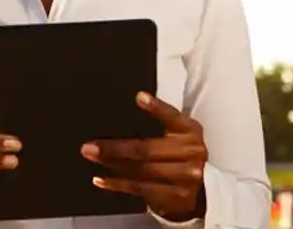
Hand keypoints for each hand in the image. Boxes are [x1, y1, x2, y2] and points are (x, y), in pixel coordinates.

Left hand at [82, 92, 206, 221]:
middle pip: (146, 149)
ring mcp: (185, 176)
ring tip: (93, 157)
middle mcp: (191, 152)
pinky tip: (102, 180)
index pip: (171, 116)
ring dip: (112, 164)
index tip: (138, 97)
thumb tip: (130, 107)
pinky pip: (140, 188)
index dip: (156, 107)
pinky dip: (118, 184)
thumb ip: (161, 123)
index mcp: (190, 130)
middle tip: (90, 145)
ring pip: (140, 170)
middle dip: (115, 148)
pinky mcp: (175, 196)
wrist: (202, 190)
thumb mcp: (179, 134)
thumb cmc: (182, 155)